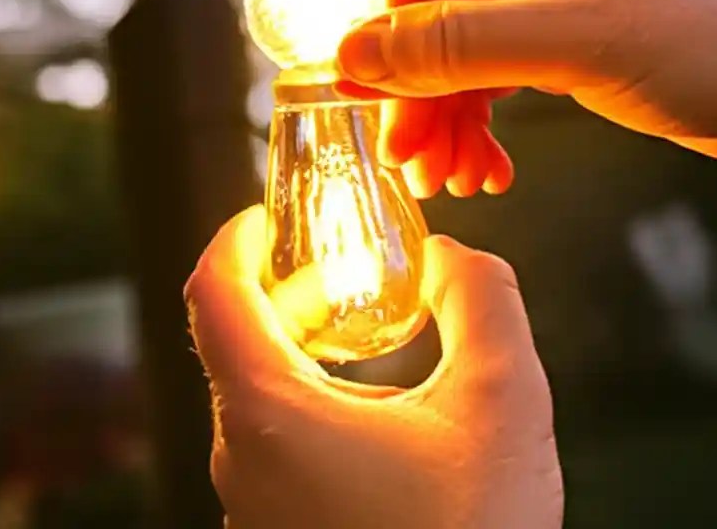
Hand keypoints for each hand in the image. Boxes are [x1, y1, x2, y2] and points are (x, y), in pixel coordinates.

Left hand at [185, 206, 562, 528]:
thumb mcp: (504, 400)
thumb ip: (481, 300)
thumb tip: (450, 256)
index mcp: (269, 412)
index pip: (212, 291)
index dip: (235, 237)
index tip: (267, 216)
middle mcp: (239, 458)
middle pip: (233, 344)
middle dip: (283, 295)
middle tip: (337, 272)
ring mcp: (249, 506)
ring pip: (253, 401)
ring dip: (300, 355)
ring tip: (367, 343)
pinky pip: (270, 450)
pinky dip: (305, 409)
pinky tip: (374, 423)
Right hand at [338, 0, 716, 192]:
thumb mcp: (573, 42)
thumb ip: (455, 46)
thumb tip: (354, 53)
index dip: (394, 25)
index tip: (370, 93)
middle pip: (443, 8)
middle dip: (422, 90)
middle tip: (408, 155)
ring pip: (468, 50)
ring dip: (449, 117)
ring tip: (447, 177)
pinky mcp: (576, 32)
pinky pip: (502, 73)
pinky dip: (485, 122)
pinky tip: (485, 166)